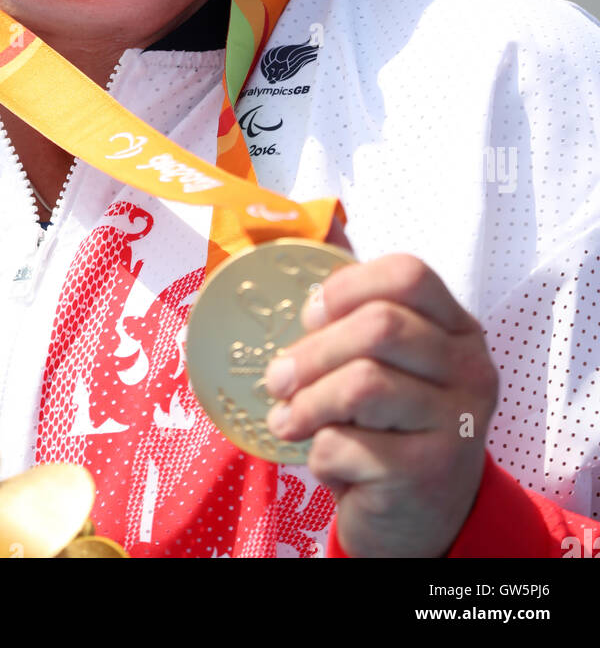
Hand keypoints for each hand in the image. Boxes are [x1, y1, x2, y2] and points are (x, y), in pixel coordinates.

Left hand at [263, 254, 498, 557]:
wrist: (426, 518)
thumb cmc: (394, 426)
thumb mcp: (387, 364)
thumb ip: (358, 309)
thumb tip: (312, 229)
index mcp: (458, 328)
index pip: (409, 274)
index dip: (348, 286)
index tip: (309, 314)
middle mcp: (469, 368)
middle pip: (379, 327)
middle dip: (311, 352)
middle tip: (276, 378)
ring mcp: (457, 422)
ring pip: (362, 385)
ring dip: (307, 404)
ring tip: (287, 419)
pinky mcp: (430, 473)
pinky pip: (349, 445)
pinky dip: (319, 453)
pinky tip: (326, 461)